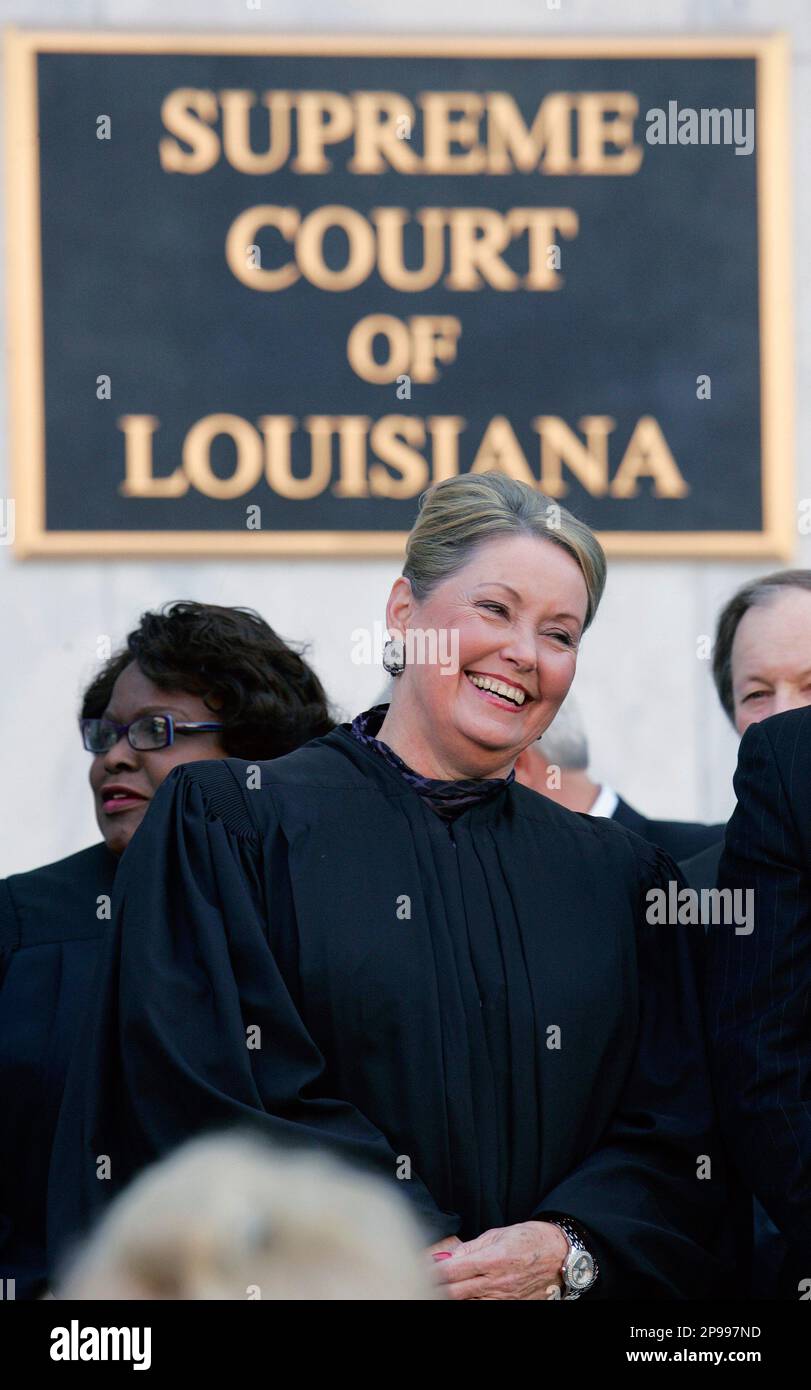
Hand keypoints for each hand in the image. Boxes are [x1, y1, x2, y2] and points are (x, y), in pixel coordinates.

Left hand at [432, 1221, 566, 1299]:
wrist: (559, 1254)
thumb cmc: (529, 1239)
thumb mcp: (497, 1234)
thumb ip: (469, 1248)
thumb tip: (446, 1257)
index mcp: (492, 1259)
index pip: (452, 1270)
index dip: (433, 1270)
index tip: (421, 1267)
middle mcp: (496, 1282)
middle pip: (456, 1291)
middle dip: (438, 1286)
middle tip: (425, 1280)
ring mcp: (504, 1297)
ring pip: (468, 1302)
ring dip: (454, 1295)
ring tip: (443, 1288)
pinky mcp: (511, 1305)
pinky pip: (484, 1306)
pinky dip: (472, 1300)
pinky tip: (466, 1294)